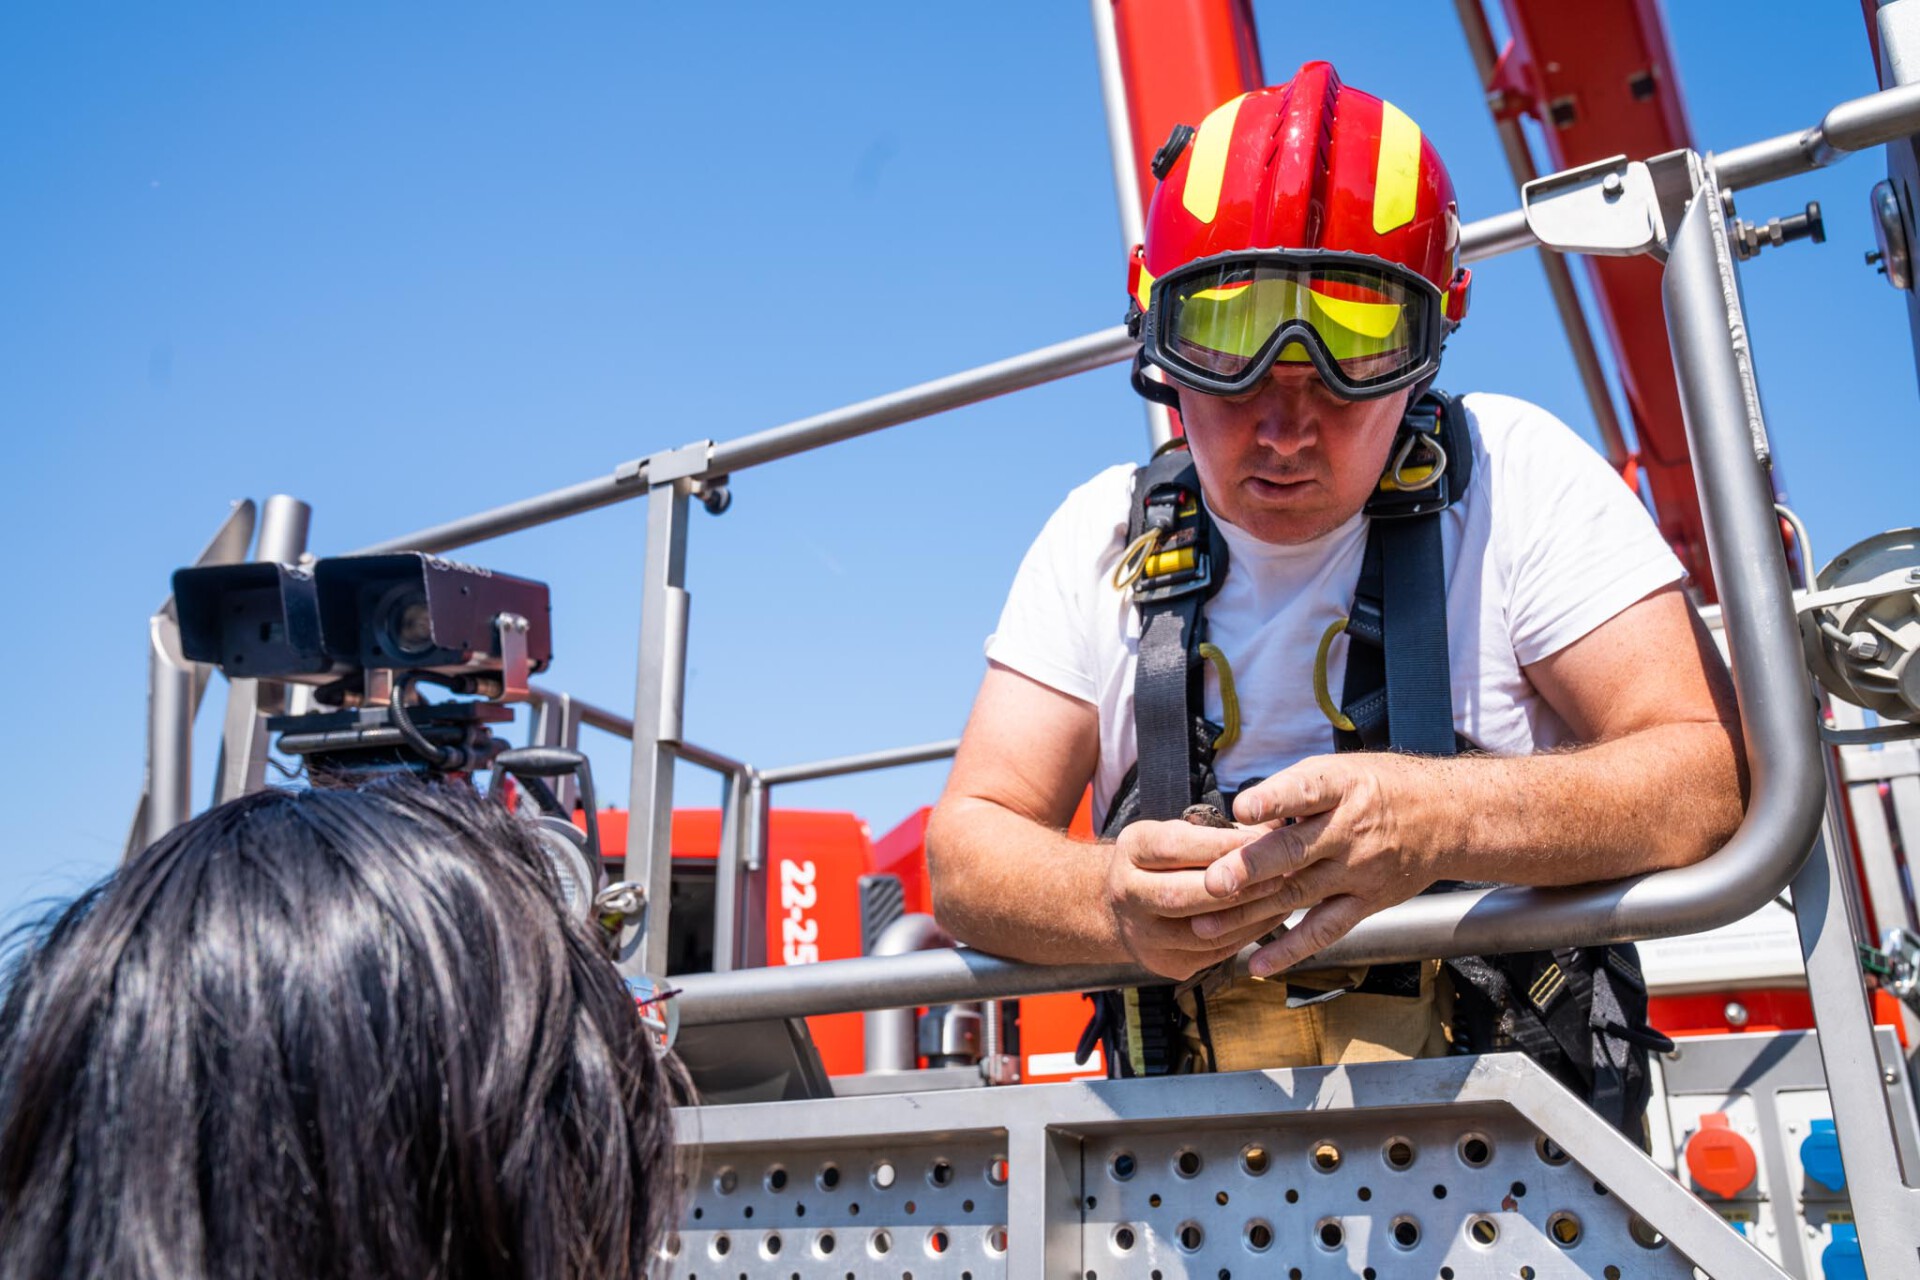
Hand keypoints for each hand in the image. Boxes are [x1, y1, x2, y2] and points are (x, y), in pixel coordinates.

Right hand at [1105, 816, 1296, 980]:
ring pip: (1202, 932)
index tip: (1256, 841)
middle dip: (1234, 887)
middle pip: (1179, 896)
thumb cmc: (1168, 860)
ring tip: (1282, 897)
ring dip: (1248, 915)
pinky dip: (1247, 935)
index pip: (1171, 848)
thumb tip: (1274, 828)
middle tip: (1277, 875)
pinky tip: (1269, 917)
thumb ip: (1219, 831)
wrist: (1130, 906)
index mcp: (1130, 851)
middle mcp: (1126, 894)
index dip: (1216, 846)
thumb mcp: (1180, 832)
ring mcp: (1142, 935)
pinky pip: (1214, 952)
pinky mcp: (1165, 963)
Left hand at [1189, 754, 1444, 976]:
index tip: (1241, 809)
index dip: (1273, 800)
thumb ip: (1292, 793)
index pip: (1306, 791)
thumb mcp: (1341, 771)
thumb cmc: (1380, 788)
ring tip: (1207, 924)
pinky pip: (1324, 930)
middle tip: (1213, 881)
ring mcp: (1358, 871)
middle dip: (1251, 867)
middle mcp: (1349, 831)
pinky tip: (1257, 964)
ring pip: (1299, 893)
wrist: (1446, 817)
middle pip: (1295, 850)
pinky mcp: (1364, 902)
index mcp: (1341, 788)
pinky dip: (1290, 950)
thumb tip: (1239, 817)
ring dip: (1251, 911)